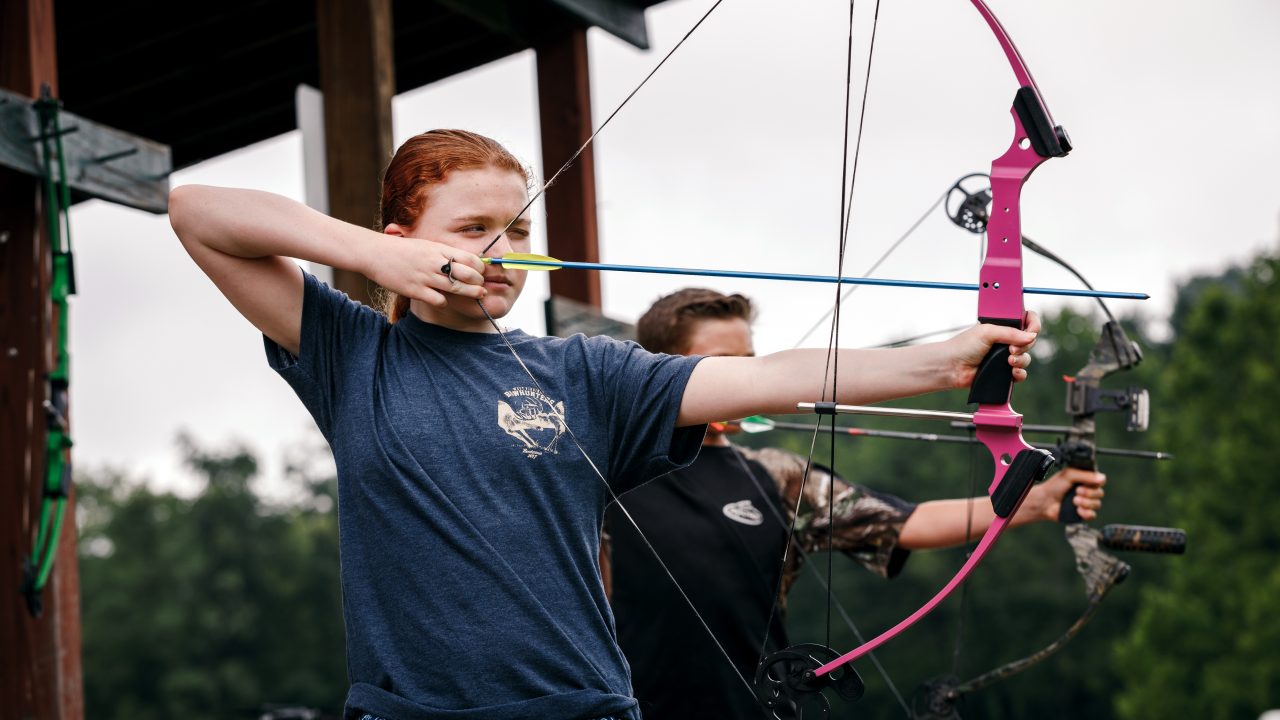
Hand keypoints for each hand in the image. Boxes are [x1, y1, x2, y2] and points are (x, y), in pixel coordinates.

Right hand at [367, 235, 486, 306]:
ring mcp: (425, 276)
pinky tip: (443, 300)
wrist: (375, 253)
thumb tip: (463, 262)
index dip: (480, 267)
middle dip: (479, 282)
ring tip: (477, 295)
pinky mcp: (415, 290)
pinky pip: (439, 300)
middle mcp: (434, 262)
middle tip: (482, 287)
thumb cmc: (402, 250)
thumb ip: (443, 254)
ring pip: (457, 288)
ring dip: (470, 293)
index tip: (481, 273)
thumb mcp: (426, 246)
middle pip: (468, 274)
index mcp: (438, 249)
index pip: (469, 258)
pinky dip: (445, 302)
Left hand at [945, 311, 1040, 388]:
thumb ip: (1010, 332)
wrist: (952, 367)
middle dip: (1025, 345)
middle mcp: (1006, 340)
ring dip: (1021, 360)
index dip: (1032, 324)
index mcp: (1003, 325)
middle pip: (1029, 340)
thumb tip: (1031, 336)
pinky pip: (1021, 373)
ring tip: (1009, 361)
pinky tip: (1012, 373)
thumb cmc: (964, 346)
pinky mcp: (1004, 372)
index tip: (1030, 331)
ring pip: (1026, 358)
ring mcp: (1005, 356)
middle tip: (1010, 350)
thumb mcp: (987, 332)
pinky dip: (1019, 373)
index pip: (1027, 320)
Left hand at [1017, 467, 1105, 522]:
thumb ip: (1085, 475)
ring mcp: (1086, 502)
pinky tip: (1077, 510)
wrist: (1045, 502)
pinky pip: (1093, 515)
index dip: (1095, 483)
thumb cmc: (1054, 486)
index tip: (1084, 483)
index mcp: (1085, 479)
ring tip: (1074, 501)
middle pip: (1100, 493)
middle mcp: (1087, 490)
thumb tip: (1102, 478)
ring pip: (1097, 504)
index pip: (1101, 480)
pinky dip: (1086, 513)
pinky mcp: (1083, 513)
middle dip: (1088, 493)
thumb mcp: (1068, 475)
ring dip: (1085, 503)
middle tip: (1076, 492)